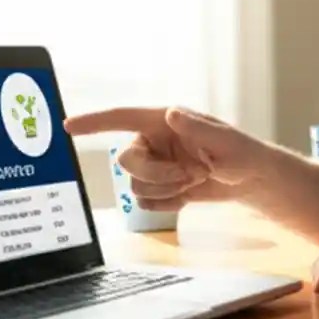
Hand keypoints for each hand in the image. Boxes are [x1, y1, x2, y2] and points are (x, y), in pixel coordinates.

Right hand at [63, 107, 274, 210]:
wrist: (250, 180)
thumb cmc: (242, 152)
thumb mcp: (225, 141)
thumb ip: (198, 129)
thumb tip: (170, 114)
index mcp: (162, 121)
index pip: (121, 118)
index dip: (93, 121)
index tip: (68, 125)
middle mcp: (152, 141)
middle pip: (126, 161)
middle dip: (157, 174)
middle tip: (192, 174)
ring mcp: (155, 166)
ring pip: (135, 186)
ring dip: (166, 189)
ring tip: (195, 180)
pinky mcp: (159, 188)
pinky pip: (145, 203)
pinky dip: (168, 203)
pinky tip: (188, 195)